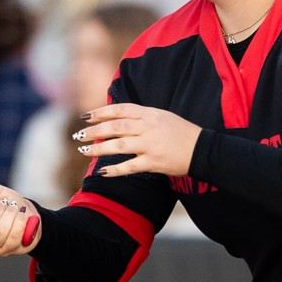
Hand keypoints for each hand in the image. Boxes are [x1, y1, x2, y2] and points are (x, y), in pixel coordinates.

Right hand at [0, 182, 40, 256]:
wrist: (24, 212)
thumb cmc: (5, 201)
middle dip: (0, 211)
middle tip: (8, 203)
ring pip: (1, 233)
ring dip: (12, 216)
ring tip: (17, 208)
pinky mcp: (6, 252)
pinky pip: (14, 240)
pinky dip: (21, 225)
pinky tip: (22, 217)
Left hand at [75, 104, 201, 177]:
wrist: (202, 150)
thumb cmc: (181, 133)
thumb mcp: (162, 117)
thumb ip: (141, 118)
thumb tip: (116, 121)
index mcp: (150, 114)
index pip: (120, 110)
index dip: (100, 112)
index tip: (85, 117)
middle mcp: (148, 127)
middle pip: (115, 127)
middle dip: (94, 131)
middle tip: (79, 136)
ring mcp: (151, 145)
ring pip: (119, 146)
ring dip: (99, 148)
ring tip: (84, 151)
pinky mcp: (154, 163)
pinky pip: (129, 167)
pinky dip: (114, 170)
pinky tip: (102, 172)